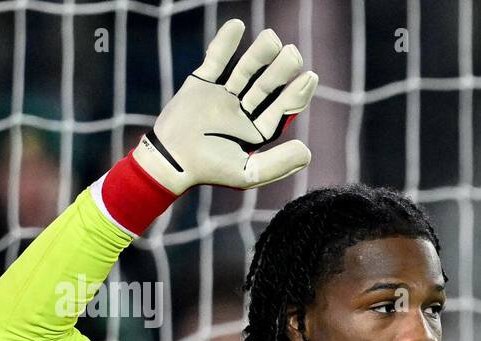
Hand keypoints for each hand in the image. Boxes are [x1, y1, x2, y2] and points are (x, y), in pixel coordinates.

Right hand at [132, 19, 317, 192]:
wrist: (170, 160)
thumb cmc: (209, 171)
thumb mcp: (248, 174)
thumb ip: (278, 164)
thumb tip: (307, 152)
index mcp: (258, 130)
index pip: (282, 108)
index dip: (297, 92)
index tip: (309, 77)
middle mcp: (245, 111)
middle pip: (267, 86)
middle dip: (281, 69)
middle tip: (293, 53)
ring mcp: (224, 95)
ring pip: (246, 70)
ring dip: (260, 54)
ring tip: (272, 38)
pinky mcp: (202, 83)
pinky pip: (216, 59)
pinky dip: (225, 43)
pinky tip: (238, 26)